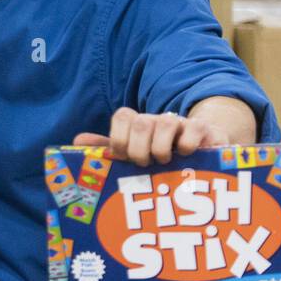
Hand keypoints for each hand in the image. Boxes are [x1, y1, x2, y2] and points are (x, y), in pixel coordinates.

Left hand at [74, 107, 228, 165]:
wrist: (201, 148)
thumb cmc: (160, 154)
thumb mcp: (133, 154)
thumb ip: (107, 148)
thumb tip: (76, 140)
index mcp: (138, 123)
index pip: (122, 116)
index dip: (118, 138)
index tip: (122, 157)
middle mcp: (157, 120)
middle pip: (141, 123)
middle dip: (138, 148)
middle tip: (144, 164)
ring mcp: (181, 123)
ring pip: (167, 123)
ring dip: (161, 148)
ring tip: (164, 162)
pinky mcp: (204, 130)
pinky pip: (195, 129)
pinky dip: (187, 145)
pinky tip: (186, 157)